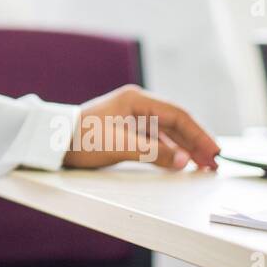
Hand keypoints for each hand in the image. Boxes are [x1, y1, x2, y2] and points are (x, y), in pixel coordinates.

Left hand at [61, 84, 220, 170]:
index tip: (214, 151)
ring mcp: (132, 118)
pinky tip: (180, 163)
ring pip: (167, 133)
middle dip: (196, 143)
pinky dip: (169, 152)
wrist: (52, 142)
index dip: (198, 134)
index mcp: (136, 100)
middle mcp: (137, 106)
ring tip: (203, 166)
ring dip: (185, 149)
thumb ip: (154, 152)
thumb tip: (185, 160)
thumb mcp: (119, 146)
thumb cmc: (82, 139)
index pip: (177, 115)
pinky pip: (155, 141)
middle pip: (175, 123)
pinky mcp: (126, 132)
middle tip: (214, 163)